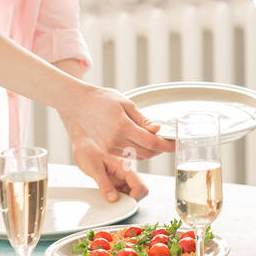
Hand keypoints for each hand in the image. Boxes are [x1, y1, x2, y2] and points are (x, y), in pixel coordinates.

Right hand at [53, 82, 172, 157]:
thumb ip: (143, 120)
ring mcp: (109, 147)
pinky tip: (142, 141)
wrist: (80, 103)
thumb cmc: (103, 99)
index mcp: (122, 127)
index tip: (176, 144)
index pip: (151, 142)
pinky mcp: (106, 149)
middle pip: (147, 152)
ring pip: (138, 155)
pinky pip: (128, 154)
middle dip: (160, 148)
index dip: (166, 145)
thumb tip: (158, 130)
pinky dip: (138, 150)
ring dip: (150, 150)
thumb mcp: (127, 104)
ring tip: (156, 139)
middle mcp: (115, 140)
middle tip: (169, 140)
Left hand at [72, 136, 148, 202]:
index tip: (123, 205)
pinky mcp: (117, 180)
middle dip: (131, 200)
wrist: (83, 143)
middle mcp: (127, 172)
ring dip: (124, 200)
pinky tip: (107, 196)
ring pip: (132, 193)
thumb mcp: (94, 169)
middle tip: (116, 204)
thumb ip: (104, 185)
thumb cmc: (88, 150)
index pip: (140, 186)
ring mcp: (123, 176)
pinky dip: (118, 198)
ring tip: (109, 198)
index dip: (134, 198)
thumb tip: (113, 199)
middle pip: (140, 190)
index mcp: (126, 167)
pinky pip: (123, 192)